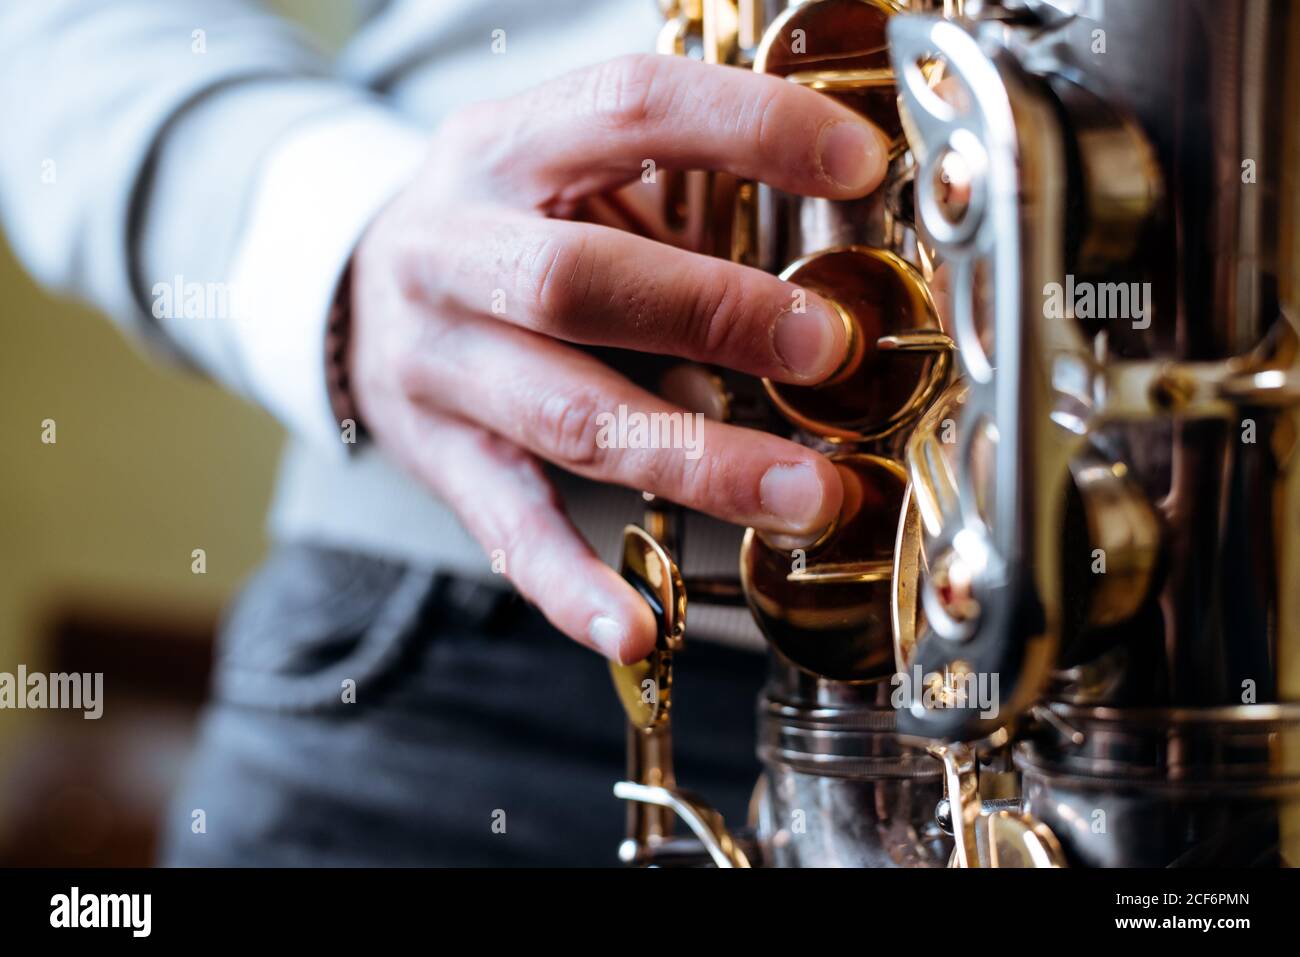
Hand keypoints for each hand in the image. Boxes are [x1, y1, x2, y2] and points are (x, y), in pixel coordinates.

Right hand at [349, 53, 889, 662]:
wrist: (355, 288)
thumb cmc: (501, 223)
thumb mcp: (563, 166)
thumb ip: (673, 186)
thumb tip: (833, 222)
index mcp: (503, 151)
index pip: (628, 111)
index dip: (746, 128)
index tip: (858, 162)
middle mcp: (453, 252)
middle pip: (578, 281)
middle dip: (713, 313)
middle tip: (828, 351)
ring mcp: (437, 365)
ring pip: (565, 415)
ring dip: (694, 459)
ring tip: (803, 495)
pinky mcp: (440, 459)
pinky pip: (506, 527)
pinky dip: (571, 585)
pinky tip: (636, 630)